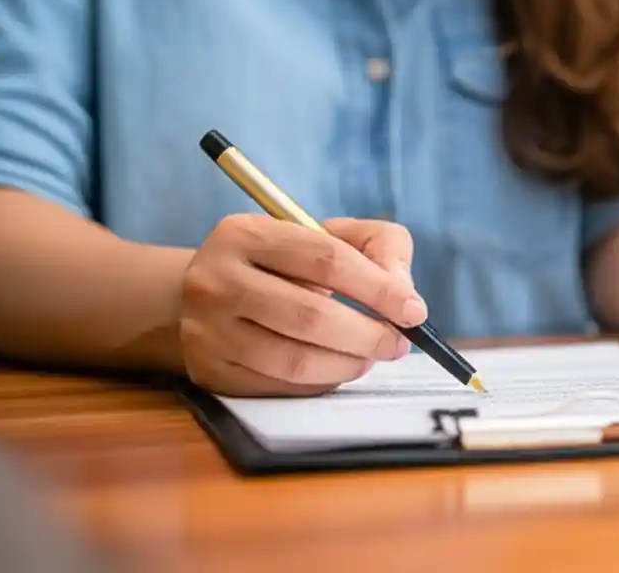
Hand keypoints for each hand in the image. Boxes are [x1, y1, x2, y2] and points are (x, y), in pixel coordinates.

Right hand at [177, 215, 424, 395]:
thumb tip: (404, 294)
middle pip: (310, 316)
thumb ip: (379, 247)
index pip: (325, 259)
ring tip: (370, 357)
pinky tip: (337, 368)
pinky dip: (320, 383)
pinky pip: (279, 386)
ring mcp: (206, 330)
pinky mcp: (208, 371)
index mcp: (245, 233)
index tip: (413, 311)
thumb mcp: (331, 234)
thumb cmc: (286, 262)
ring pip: (294, 360)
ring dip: (347, 364)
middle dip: (368, 335)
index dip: (377, 288)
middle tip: (398, 343)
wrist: (210, 294)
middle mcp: (215, 280)